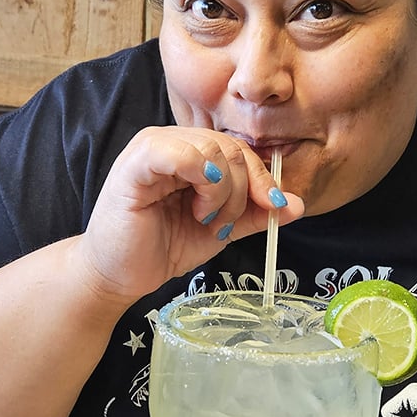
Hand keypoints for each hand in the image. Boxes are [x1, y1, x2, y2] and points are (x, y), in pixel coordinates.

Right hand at [76, 126, 303, 302]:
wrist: (118, 276)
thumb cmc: (164, 246)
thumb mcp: (221, 228)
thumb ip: (256, 214)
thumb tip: (298, 205)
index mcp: (191, 151)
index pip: (239, 148)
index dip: (262, 177)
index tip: (275, 207)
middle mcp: (172, 140)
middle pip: (230, 147)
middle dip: (242, 190)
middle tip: (224, 223)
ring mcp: (151, 147)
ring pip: (212, 149)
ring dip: (222, 192)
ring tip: (206, 218)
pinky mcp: (135, 163)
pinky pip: (179, 153)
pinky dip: (202, 180)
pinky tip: (197, 207)